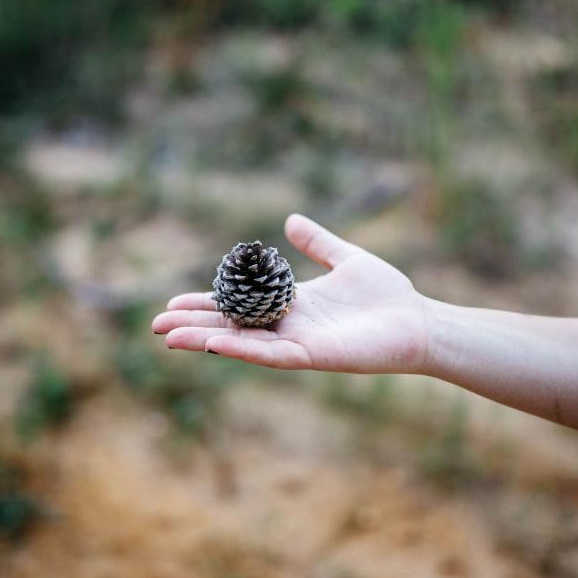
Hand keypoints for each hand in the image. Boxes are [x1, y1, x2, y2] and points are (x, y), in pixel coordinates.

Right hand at [152, 214, 429, 372]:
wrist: (420, 322)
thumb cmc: (388, 295)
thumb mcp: (346, 258)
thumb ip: (318, 243)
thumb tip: (291, 220)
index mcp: (292, 305)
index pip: (239, 305)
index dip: (207, 303)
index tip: (173, 300)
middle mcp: (288, 327)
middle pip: (231, 327)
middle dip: (195, 326)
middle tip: (157, 324)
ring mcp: (298, 343)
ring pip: (242, 343)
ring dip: (206, 340)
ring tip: (170, 336)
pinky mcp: (313, 357)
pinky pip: (270, 354)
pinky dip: (241, 349)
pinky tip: (214, 343)